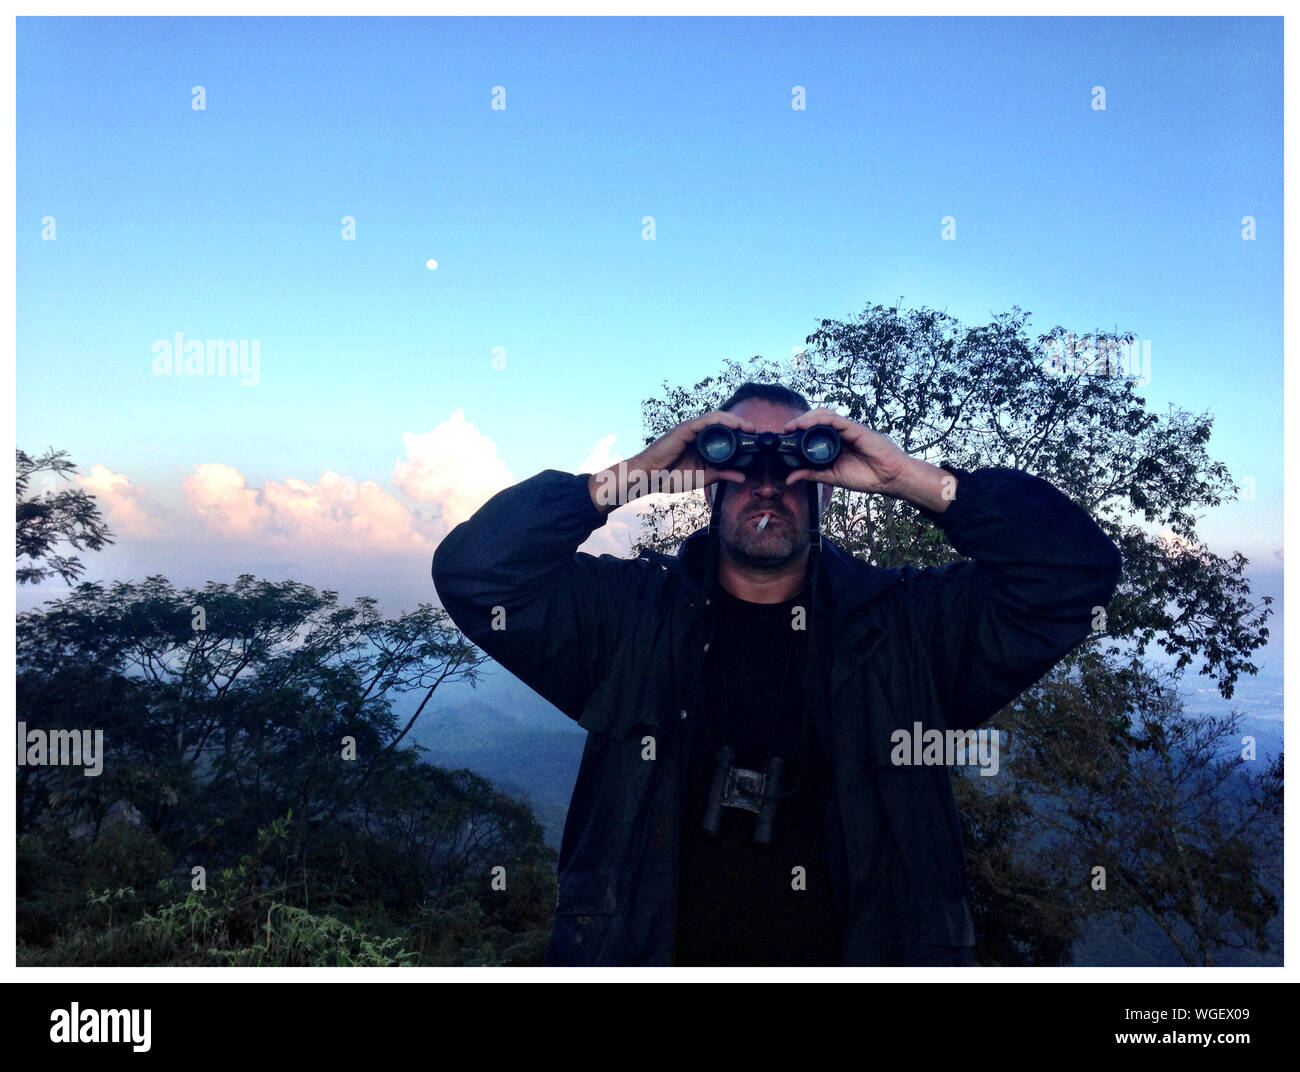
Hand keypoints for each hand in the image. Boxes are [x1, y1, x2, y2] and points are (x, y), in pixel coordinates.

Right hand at [588, 409, 755, 512]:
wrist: (649, 478)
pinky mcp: (685, 429)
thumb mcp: (703, 477)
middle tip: (756, 431)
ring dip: (735, 420)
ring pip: (717, 418)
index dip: (740, 433)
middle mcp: (697, 433)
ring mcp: (691, 429)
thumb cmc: (671, 477)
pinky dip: (721, 420)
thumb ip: (722, 475)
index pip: (724, 433)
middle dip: (741, 424)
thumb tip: (742, 477)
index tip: (756, 439)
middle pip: (723, 423)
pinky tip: (733, 424)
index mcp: (701, 443)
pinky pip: (706, 421)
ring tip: (749, 426)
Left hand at [782, 408, 955, 510]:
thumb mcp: (831, 477)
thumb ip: (811, 475)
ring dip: (807, 418)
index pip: (814, 430)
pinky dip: (820, 420)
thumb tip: (789, 478)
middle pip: (817, 419)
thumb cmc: (864, 476)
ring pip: (824, 415)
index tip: (785, 436)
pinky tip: (808, 424)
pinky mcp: (855, 428)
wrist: (888, 478)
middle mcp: (840, 433)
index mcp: (834, 443)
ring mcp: (848, 429)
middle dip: (800, 421)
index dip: (799, 429)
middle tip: (786, 430)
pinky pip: (835, 419)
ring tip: (794, 425)